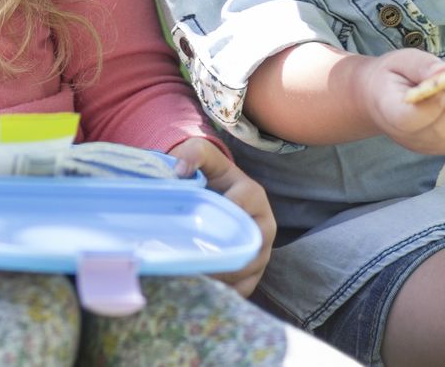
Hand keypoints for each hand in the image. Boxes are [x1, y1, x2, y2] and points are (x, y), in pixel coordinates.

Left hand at [170, 136, 274, 296]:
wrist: (213, 190)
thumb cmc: (207, 171)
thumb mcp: (202, 153)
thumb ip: (193, 153)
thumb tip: (180, 171)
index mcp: (253, 194)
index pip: (241, 209)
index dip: (221, 218)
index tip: (197, 226)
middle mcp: (264, 224)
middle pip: (252, 247)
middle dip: (226, 256)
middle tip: (197, 262)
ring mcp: (262, 248)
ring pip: (251, 271)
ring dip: (226, 277)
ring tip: (197, 277)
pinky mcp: (255, 268)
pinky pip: (247, 286)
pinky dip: (228, 291)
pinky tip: (206, 288)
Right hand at [354, 49, 444, 154]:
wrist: (382, 98)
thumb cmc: (393, 76)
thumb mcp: (400, 61)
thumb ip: (421, 65)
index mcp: (389, 111)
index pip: (409, 119)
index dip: (431, 108)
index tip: (444, 91)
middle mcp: (407, 136)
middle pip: (440, 129)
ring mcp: (425, 146)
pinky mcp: (441, 148)